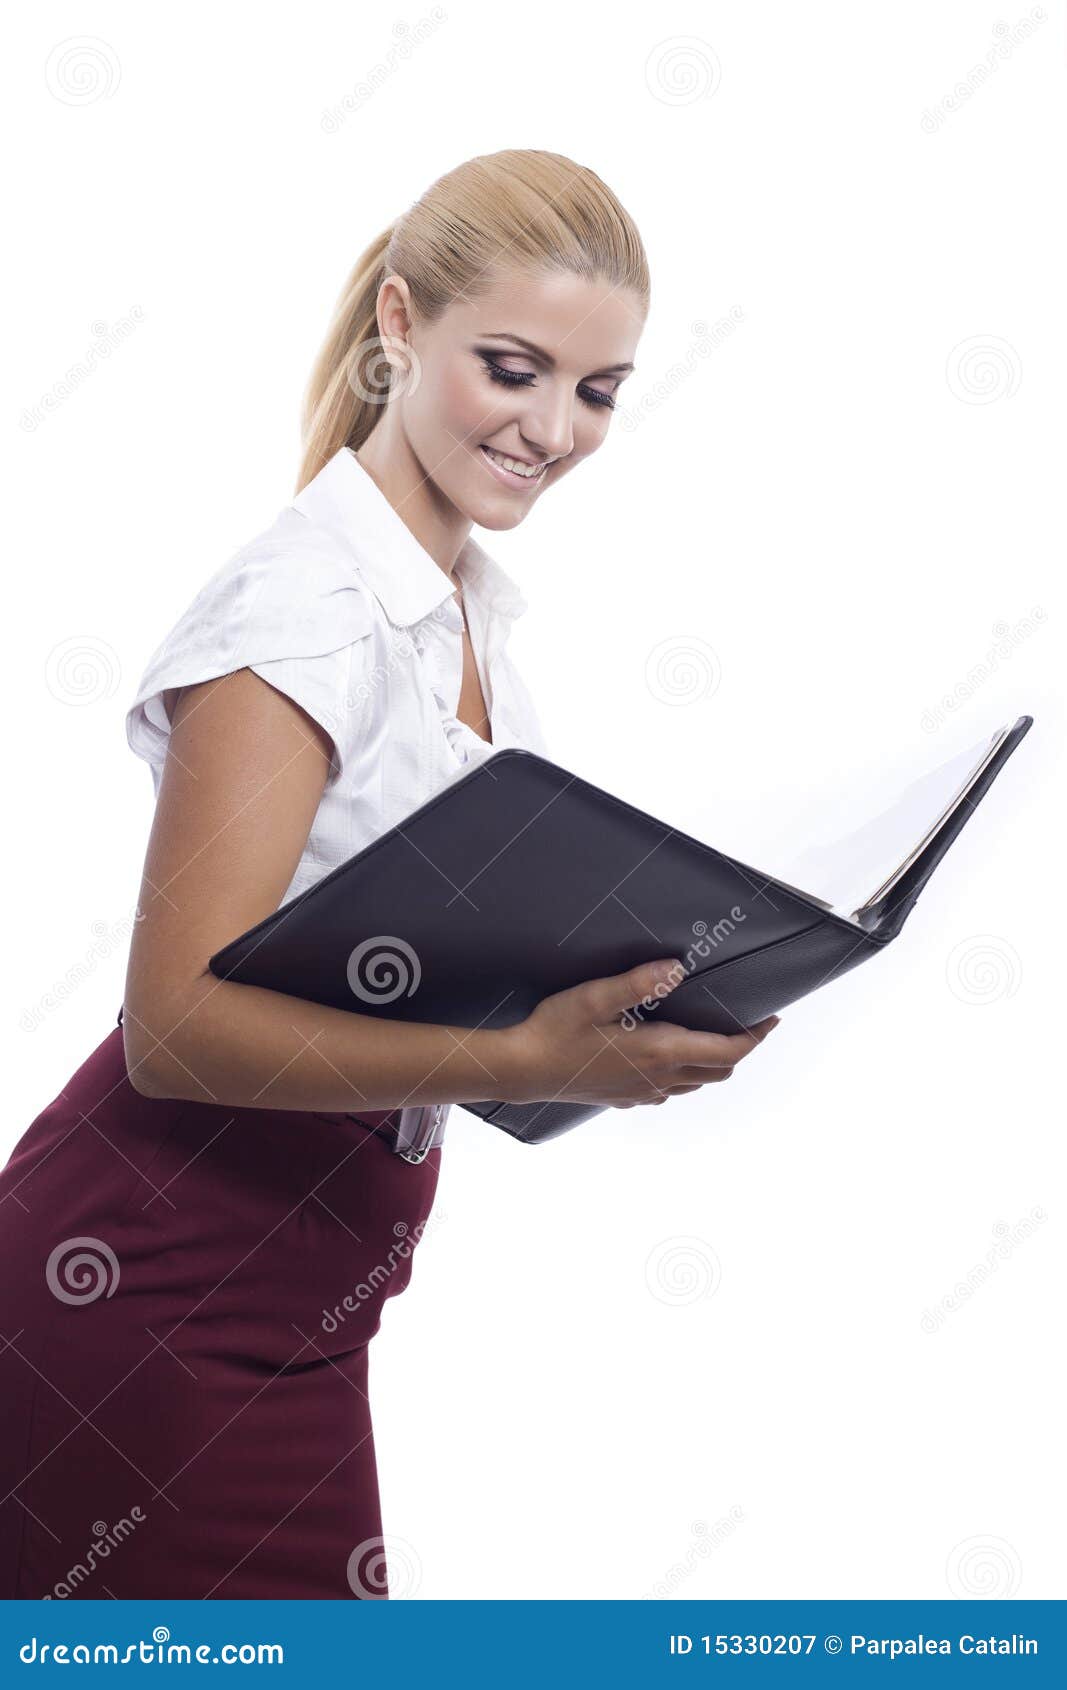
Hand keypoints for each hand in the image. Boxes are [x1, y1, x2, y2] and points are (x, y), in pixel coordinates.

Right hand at [497, 957, 780, 1108]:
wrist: (522, 1070)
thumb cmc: (555, 1031)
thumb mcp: (595, 997)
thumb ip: (638, 983)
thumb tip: (677, 968)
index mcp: (659, 1052)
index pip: (727, 1052)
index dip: (755, 1037)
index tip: (771, 1019)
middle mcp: (658, 1078)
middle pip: (718, 1071)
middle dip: (739, 1049)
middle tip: (747, 1025)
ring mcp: (642, 1092)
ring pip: (695, 1083)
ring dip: (712, 1063)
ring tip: (713, 1037)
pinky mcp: (624, 1098)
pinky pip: (669, 1090)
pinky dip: (684, 1074)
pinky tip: (667, 1057)